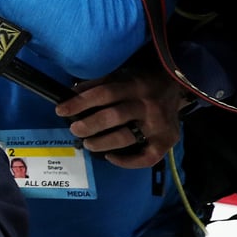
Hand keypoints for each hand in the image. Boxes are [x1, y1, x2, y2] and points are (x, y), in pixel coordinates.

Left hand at [56, 63, 183, 168]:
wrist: (175, 86)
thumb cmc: (140, 82)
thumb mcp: (120, 75)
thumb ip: (98, 84)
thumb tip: (70, 94)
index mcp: (134, 86)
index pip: (103, 94)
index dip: (80, 103)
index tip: (61, 110)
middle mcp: (147, 105)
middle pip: (113, 117)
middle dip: (89, 125)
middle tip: (75, 129)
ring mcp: (159, 125)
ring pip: (126, 138)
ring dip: (102, 143)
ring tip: (88, 143)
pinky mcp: (167, 141)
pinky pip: (146, 158)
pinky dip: (126, 161)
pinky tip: (110, 157)